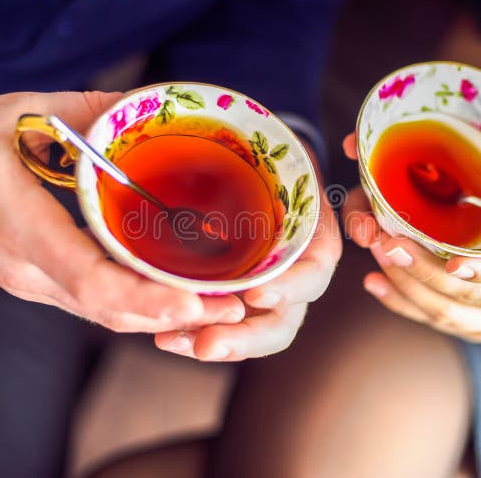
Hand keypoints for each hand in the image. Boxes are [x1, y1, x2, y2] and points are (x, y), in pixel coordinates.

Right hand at [0, 92, 244, 332]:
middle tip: (236, 305)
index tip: (195, 300)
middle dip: (174, 315)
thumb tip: (151, 109)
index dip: (146, 297)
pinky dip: (137, 307)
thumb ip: (91, 112)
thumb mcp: (21, 110)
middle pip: (108, 311)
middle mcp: (25, 269)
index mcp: (18, 224)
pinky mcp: (34, 281)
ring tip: (220, 307)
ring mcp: (28, 282)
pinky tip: (174, 297)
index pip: (89, 280)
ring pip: (104, 316)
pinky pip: (92, 304)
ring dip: (161, 318)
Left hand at [156, 159, 341, 360]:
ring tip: (175, 342)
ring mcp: (264, 293)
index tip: (254, 291)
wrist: (256, 169)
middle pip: (282, 322)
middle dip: (246, 338)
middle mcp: (294, 276)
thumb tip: (275, 137)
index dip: (290, 287)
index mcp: (315, 242)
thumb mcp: (288, 151)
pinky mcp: (233, 299)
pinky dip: (192, 333)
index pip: (315, 272)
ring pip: (249, 331)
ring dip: (215, 343)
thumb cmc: (274, 159)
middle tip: (208, 344)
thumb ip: (288, 157)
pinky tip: (165, 336)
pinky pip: (219, 326)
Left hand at [340, 131, 480, 389]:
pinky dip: (403, 304)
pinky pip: (437, 323)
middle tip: (390, 242)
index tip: (455, 258)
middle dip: (426, 271)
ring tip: (378, 253)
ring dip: (408, 285)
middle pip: (471, 296)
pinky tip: (374, 283)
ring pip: (449, 313)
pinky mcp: (480, 336)